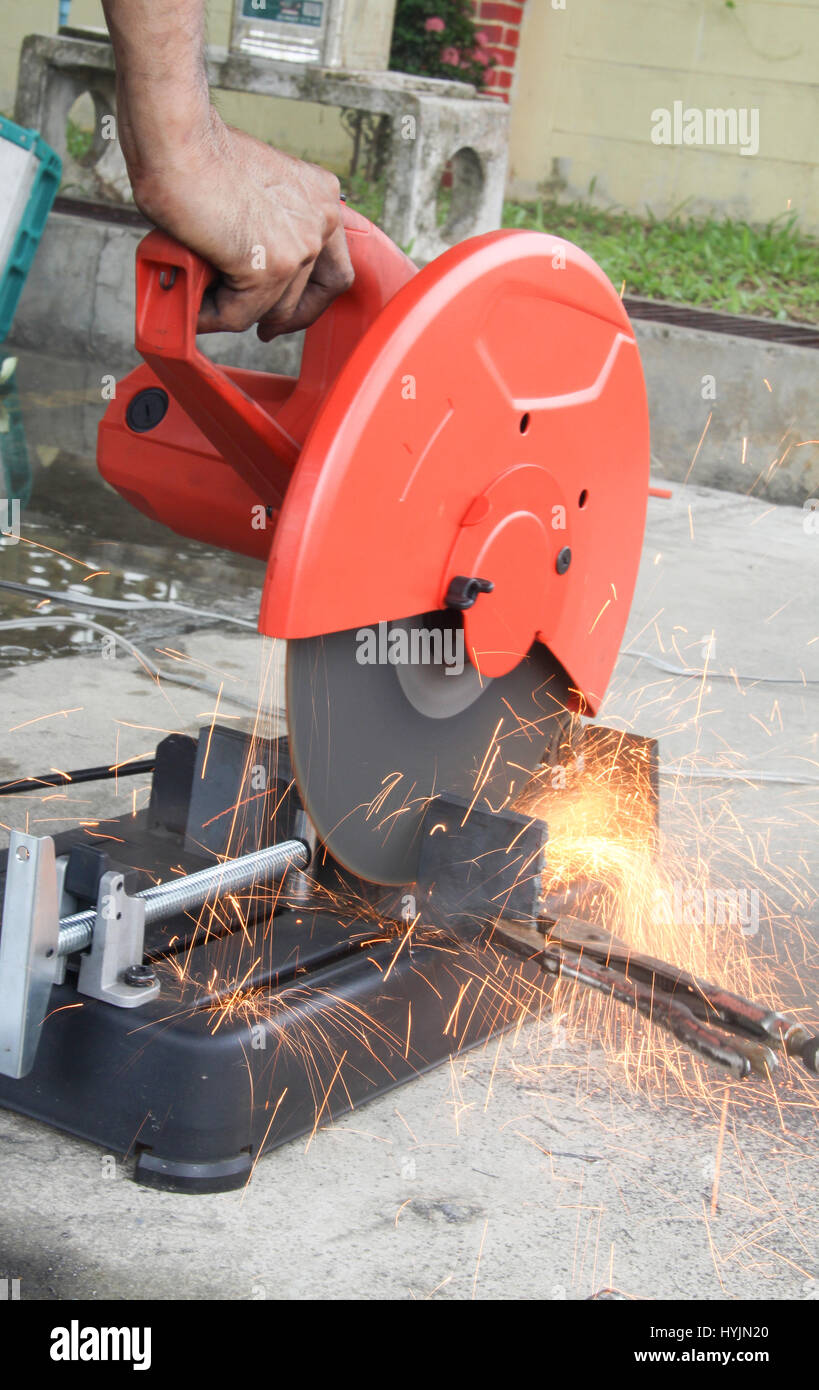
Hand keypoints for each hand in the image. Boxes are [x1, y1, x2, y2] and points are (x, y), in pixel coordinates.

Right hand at [131, 112, 353, 338]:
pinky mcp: (271, 267)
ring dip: (235, 310)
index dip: (311, 299)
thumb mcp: (253, 189)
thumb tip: (249, 270)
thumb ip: (267, 225)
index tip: (284, 313)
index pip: (335, 267)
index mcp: (321, 197)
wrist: (176, 140)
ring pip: (272, 309)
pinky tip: (191, 299)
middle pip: (313, 295)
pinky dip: (210, 315)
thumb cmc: (196, 154)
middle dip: (282, 317)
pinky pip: (239, 315)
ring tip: (202, 294)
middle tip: (259, 328)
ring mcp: (300, 245)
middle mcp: (321, 220)